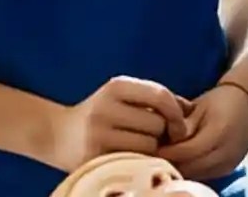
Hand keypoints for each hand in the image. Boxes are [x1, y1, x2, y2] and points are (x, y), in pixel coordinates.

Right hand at [49, 76, 192, 171]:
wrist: (56, 134)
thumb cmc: (102, 114)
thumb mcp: (124, 97)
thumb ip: (156, 99)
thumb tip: (191, 109)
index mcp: (116, 87)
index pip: (160, 96)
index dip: (176, 113)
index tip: (180, 127)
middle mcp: (106, 107)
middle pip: (157, 123)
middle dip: (162, 134)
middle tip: (155, 139)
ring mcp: (98, 133)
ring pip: (148, 144)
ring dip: (152, 150)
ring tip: (140, 148)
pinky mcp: (94, 156)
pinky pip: (134, 161)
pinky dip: (140, 161)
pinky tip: (132, 158)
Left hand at [158, 83, 247, 180]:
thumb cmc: (222, 99)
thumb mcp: (199, 107)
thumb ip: (183, 126)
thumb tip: (163, 142)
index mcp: (219, 132)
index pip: (186, 151)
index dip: (166, 151)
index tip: (151, 146)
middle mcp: (226, 152)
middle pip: (189, 167)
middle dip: (170, 161)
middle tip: (154, 152)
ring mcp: (229, 163)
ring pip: (196, 174)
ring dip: (180, 166)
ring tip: (167, 155)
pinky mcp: (229, 168)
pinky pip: (204, 174)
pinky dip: (191, 168)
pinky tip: (182, 159)